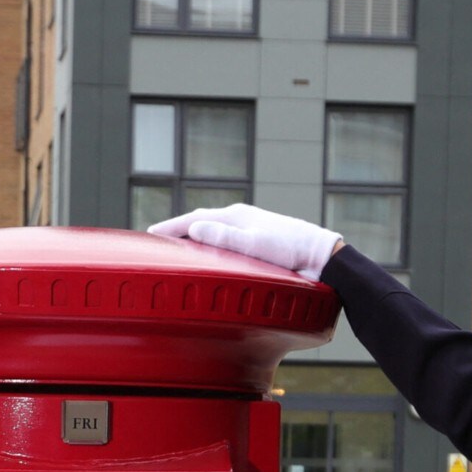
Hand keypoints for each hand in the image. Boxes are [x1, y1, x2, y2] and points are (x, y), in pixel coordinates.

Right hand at [148, 203, 343, 280]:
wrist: (321, 256)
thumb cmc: (291, 251)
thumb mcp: (255, 245)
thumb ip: (224, 237)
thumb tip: (193, 229)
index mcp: (235, 215)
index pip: (194, 219)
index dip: (171, 227)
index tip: (150, 234)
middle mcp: (240, 218)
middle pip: (200, 221)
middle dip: (178, 229)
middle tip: (158, 239)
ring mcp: (249, 228)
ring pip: (213, 229)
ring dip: (194, 235)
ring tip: (178, 245)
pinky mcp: (257, 240)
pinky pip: (225, 238)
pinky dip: (210, 243)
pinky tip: (211, 253)